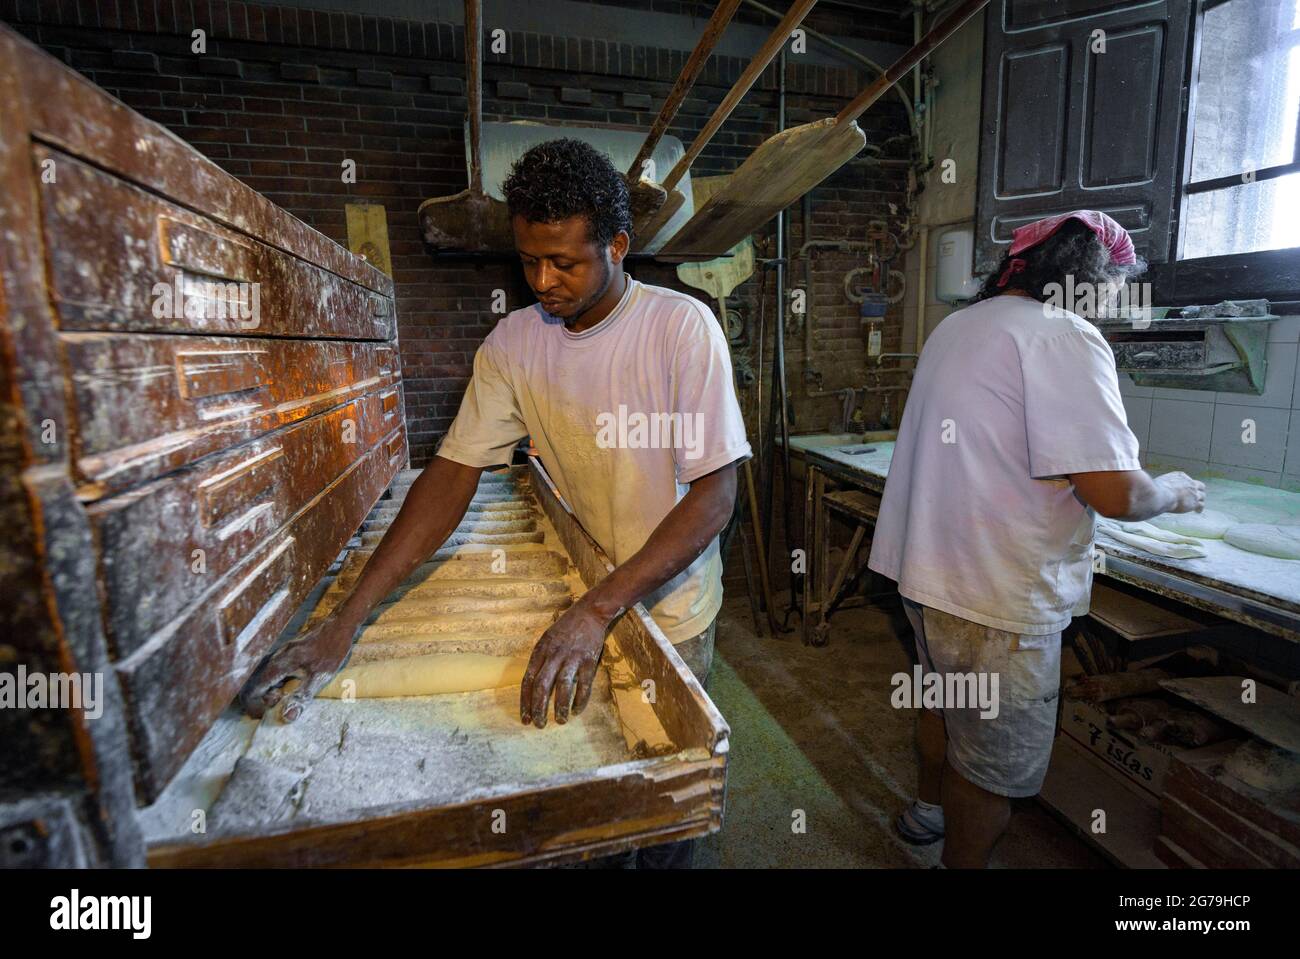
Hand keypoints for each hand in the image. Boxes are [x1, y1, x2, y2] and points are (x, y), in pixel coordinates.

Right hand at [240, 614, 358, 722]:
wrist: (339, 625)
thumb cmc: (331, 650)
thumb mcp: (319, 677)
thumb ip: (302, 696)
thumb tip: (287, 717)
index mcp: (278, 665)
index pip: (253, 690)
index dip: (255, 706)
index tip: (266, 714)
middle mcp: (275, 658)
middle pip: (255, 684)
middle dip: (261, 699)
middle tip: (278, 706)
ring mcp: (280, 654)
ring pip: (264, 677)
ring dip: (269, 691)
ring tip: (285, 698)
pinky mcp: (287, 653)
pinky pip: (273, 671)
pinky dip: (276, 683)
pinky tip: (292, 686)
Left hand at [519, 600, 609, 728]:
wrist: (589, 612)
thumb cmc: (565, 628)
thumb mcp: (546, 639)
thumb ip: (540, 660)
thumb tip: (532, 685)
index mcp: (540, 651)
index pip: (528, 680)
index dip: (525, 701)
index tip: (525, 718)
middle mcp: (554, 655)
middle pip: (542, 686)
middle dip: (539, 708)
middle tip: (539, 724)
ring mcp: (572, 657)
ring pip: (563, 687)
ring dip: (560, 706)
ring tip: (559, 720)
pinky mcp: (588, 660)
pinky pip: (584, 684)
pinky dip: (580, 700)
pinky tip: (576, 710)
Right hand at [1154, 471, 1204, 513]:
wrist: (1161, 495)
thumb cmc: (1157, 490)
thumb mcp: (1160, 482)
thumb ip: (1163, 485)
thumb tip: (1157, 489)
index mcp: (1180, 476)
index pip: (1187, 479)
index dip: (1187, 485)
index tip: (1185, 490)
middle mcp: (1189, 482)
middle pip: (1199, 486)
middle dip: (1198, 490)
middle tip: (1196, 495)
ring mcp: (1193, 492)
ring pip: (1202, 496)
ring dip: (1200, 500)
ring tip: (1199, 504)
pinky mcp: (1195, 501)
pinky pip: (1201, 505)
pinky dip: (1199, 508)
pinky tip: (1197, 511)